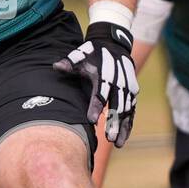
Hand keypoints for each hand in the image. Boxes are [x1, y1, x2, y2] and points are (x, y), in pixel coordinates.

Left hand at [54, 21, 137, 146]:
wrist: (114, 45)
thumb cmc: (93, 53)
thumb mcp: (81, 54)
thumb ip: (70, 62)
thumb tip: (57, 66)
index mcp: (105, 74)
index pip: (101, 92)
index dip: (96, 105)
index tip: (91, 119)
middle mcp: (119, 82)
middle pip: (117, 104)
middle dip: (114, 121)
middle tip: (109, 137)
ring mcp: (128, 88)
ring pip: (127, 110)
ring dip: (122, 126)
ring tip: (117, 142)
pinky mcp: (132, 94)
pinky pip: (131, 111)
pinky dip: (128, 125)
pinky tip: (122, 140)